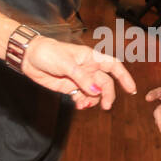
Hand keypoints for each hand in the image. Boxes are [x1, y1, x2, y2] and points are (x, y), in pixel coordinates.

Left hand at [21, 35, 135, 109]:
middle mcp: (88, 67)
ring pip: (94, 92)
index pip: (113, 66)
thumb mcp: (66, 64)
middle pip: (105, 83)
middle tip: (105, 106)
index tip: (131, 90)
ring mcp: (79, 78)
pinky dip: (83, 102)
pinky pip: (82, 96)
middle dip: (107, 95)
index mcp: (91, 57)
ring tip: (85, 105)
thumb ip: (82, 78)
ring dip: (93, 100)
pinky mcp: (69, 86)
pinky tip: (79, 105)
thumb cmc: (48, 53)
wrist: (29, 57)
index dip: (124, 77)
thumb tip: (96, 90)